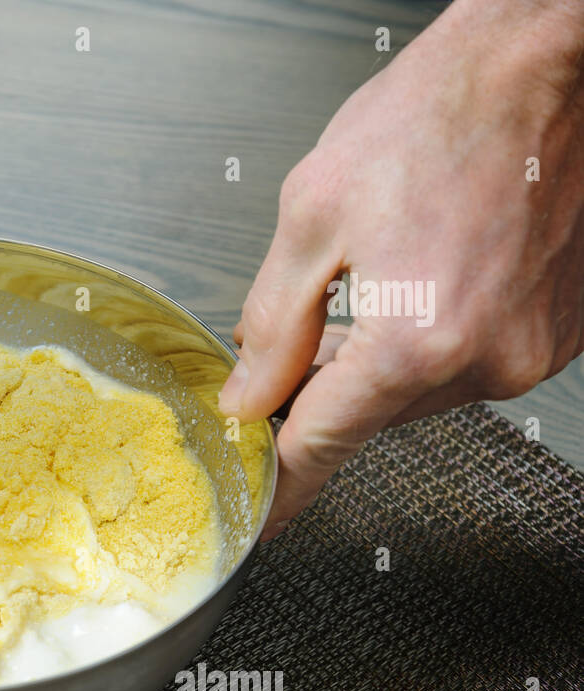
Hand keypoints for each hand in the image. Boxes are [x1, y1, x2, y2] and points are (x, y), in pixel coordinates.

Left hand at [220, 0, 583, 539]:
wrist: (539, 63)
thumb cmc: (437, 117)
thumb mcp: (312, 218)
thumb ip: (273, 326)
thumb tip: (250, 396)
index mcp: (417, 340)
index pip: (324, 442)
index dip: (282, 483)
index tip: (263, 515)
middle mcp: (486, 359)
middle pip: (370, 416)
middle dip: (323, 393)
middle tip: (293, 352)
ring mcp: (533, 349)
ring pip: (420, 393)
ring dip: (378, 364)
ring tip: (367, 292)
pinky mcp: (559, 331)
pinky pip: (470, 364)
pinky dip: (431, 343)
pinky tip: (419, 285)